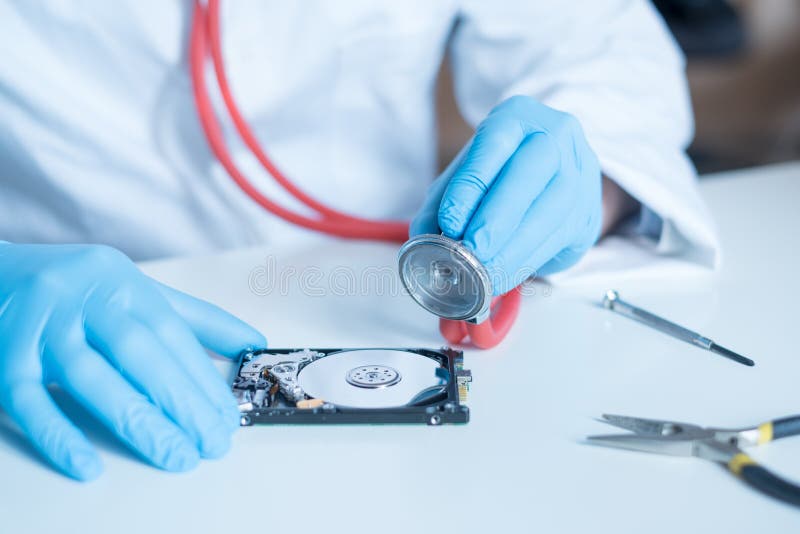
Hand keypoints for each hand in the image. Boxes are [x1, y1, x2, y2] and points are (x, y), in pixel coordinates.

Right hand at [0, 243, 265, 479]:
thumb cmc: (78, 289)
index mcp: (122, 283)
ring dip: (136, 421)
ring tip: (175, 456)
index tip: (228, 416)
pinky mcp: (4, 358)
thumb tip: (251, 345)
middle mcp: (83, 299)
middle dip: (181, 402)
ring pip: (91, 377)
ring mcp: (41, 328)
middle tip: (212, 443)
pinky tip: (89, 465)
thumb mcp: (136, 290)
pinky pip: (28, 400)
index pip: (171, 333)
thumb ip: (193, 320)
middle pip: (138, 352)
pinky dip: (59, 434)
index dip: (202, 377)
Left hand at [411, 95, 601, 293]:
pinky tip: (502, 277)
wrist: (556, 171)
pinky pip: (557, 240)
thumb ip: (443, 200)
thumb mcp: (468, 172)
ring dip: (512, 251)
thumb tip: (424, 238)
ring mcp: (579, 173)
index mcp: (517, 117)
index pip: (493, 146)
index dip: (470, 187)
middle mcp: (556, 137)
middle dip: (497, 219)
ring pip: (549, 213)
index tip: (449, 222)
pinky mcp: (588, 211)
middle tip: (472, 250)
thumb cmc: (501, 170)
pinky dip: (525, 263)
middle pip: (529, 175)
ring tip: (483, 274)